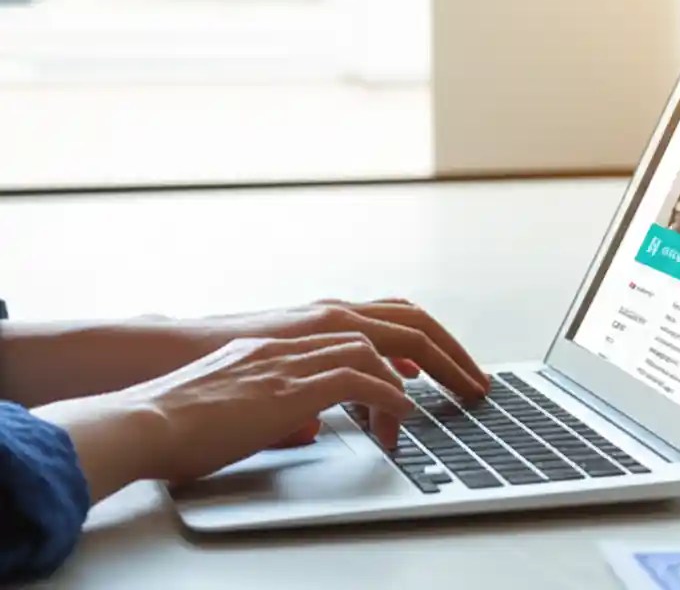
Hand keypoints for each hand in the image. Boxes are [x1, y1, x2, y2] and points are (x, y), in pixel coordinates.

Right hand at [36, 333, 418, 500]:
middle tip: (473, 379)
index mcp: (297, 330)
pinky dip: (391, 397)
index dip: (415, 338)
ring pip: (386, 346)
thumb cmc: (188, 411)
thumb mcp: (251, 394)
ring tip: (451, 402)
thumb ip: (290, 402)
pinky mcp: (293, 383)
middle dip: (445, 349)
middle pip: (400, 320)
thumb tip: (313, 423)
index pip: (376, 317)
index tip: (439, 364)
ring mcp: (299, 353)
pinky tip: (404, 415)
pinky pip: (362, 380)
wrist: (146, 413)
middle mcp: (306, 330)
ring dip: (426, 377)